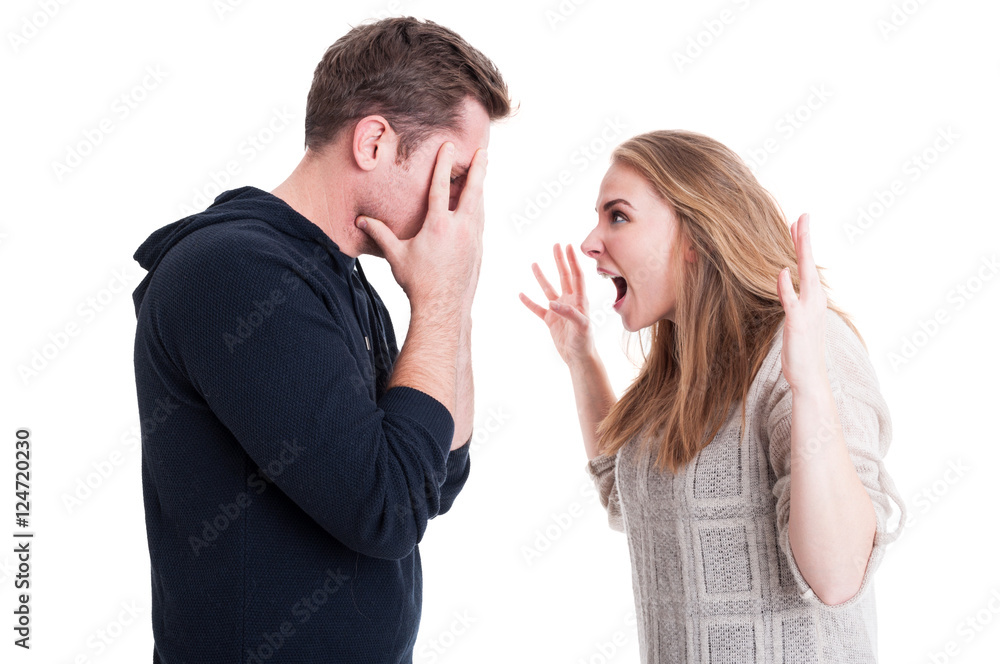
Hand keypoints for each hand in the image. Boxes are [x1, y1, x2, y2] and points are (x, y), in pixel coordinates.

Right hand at [356, 142, 486, 314]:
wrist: (443, 308)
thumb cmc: (418, 283)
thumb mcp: (396, 256)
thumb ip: (380, 234)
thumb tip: (360, 220)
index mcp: (439, 226)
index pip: (441, 187)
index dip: (443, 164)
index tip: (449, 146)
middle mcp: (460, 229)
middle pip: (473, 191)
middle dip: (478, 169)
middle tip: (483, 151)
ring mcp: (473, 239)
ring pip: (479, 206)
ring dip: (480, 188)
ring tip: (481, 174)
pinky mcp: (478, 250)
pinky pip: (480, 222)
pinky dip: (479, 209)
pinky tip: (477, 207)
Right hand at [519, 243, 595, 366]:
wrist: (579, 357)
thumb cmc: (584, 342)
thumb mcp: (581, 326)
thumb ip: (569, 312)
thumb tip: (552, 302)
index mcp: (580, 300)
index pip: (576, 276)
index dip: (572, 261)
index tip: (568, 246)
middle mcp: (570, 301)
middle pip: (564, 277)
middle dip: (560, 261)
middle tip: (555, 245)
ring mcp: (559, 310)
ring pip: (549, 290)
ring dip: (542, 278)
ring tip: (534, 264)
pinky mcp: (551, 320)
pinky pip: (537, 309)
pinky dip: (529, 302)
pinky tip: (521, 294)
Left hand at [777, 213, 829, 393]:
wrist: (809, 378)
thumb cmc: (800, 350)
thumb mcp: (796, 320)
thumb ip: (792, 300)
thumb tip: (784, 281)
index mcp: (814, 298)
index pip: (807, 264)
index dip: (802, 243)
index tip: (799, 221)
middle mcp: (815, 300)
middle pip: (809, 262)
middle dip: (805, 238)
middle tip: (803, 215)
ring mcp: (808, 310)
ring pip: (805, 274)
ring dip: (801, 252)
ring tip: (797, 230)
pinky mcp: (798, 323)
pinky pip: (792, 301)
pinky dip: (787, 286)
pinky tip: (783, 271)